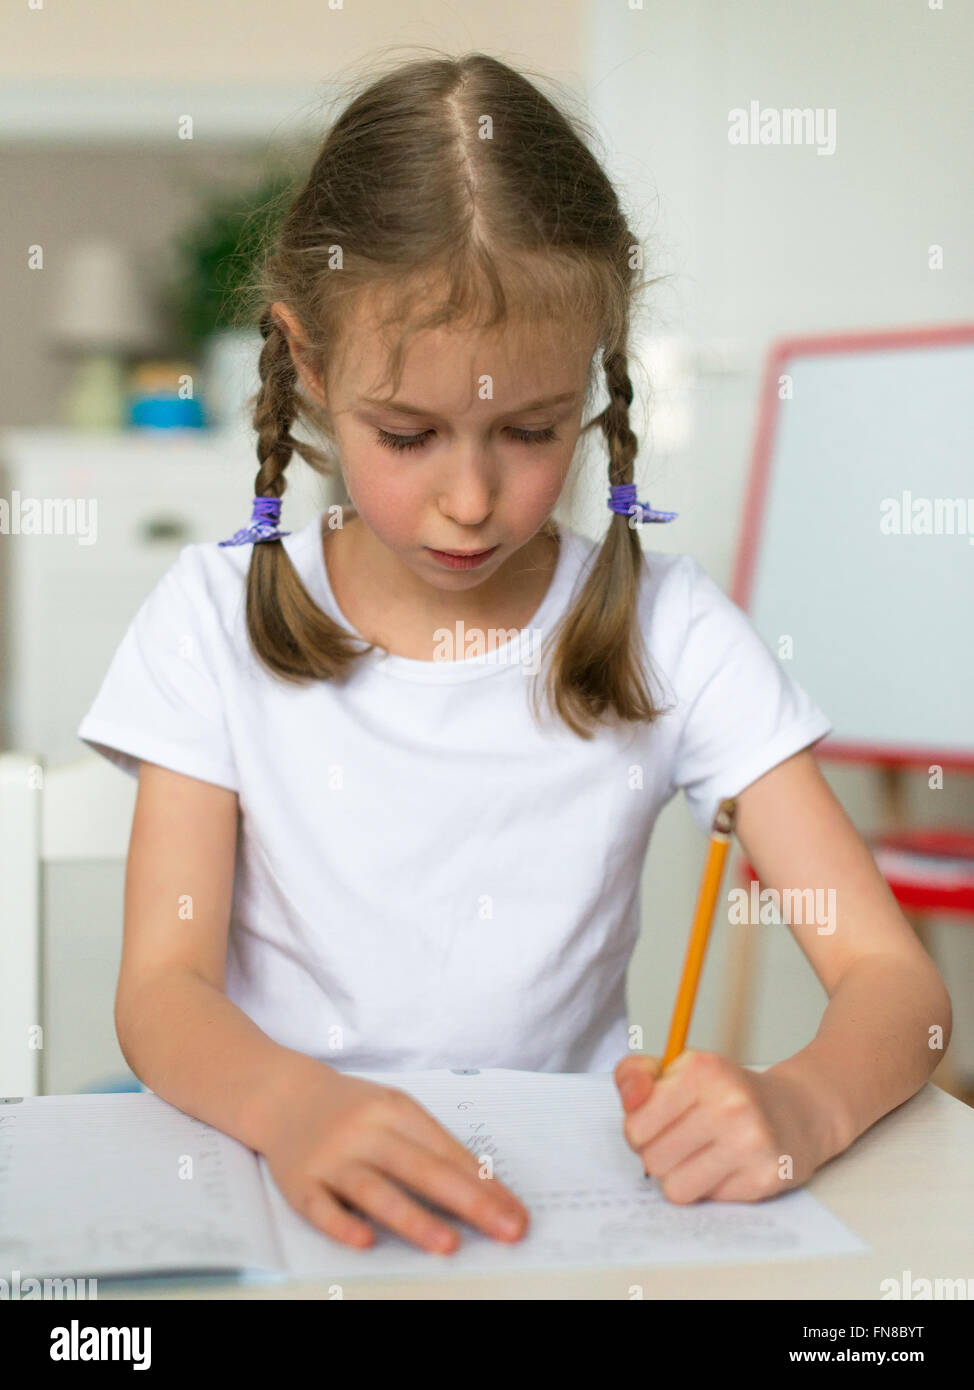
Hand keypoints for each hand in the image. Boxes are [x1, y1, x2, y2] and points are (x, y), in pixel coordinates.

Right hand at [262, 1066, 529, 1254]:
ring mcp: (331, 1158)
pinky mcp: (299, 1183)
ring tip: (449, 1245)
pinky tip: (366, 1241)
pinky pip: (321, 1208)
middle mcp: (365, 1131)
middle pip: (421, 1168)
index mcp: (396, 1110)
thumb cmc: (352, 1110)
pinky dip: (342, 1224)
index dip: (484, 1185)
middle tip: (505, 1230)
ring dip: (413, 1218)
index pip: (448, 1150)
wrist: (283, 1095)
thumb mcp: (394, 1112)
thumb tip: (485, 1191)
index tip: (516, 1214)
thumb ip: (432, 1147)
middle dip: (468, 1202)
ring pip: (374, 1189)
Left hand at [614, 1049, 829, 1202]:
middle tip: (683, 1140)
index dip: (640, 1130)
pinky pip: (708, 1200)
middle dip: (660, 1154)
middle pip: (653, 1161)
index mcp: (701, 1070)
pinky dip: (712, 1187)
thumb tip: (630, 1100)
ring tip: (701, 1156)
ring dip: (682, 1176)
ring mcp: (750, 1142)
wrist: (795, 1110)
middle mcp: (729, 1103)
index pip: (636, 1127)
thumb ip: (635, 1075)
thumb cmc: (726, 1092)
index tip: (658, 1122)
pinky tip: (729, 1166)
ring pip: (676, 1188)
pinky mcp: (765, 1177)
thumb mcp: (678, 1069)